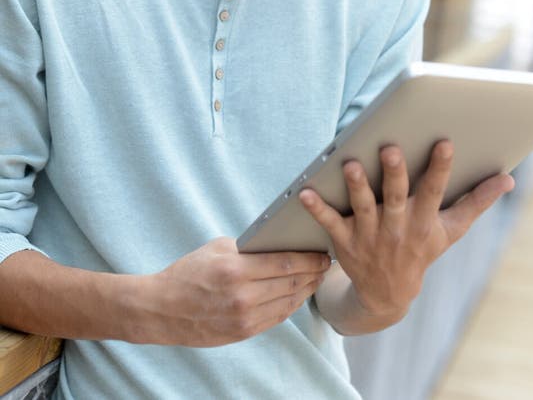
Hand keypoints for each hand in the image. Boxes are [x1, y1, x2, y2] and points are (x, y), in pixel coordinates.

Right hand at [133, 238, 329, 345]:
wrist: (163, 309)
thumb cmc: (189, 272)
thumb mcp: (217, 249)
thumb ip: (248, 248)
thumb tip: (277, 244)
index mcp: (236, 269)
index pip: (285, 262)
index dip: (309, 259)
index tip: (323, 253)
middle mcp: (243, 296)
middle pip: (291, 283)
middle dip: (313, 272)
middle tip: (326, 264)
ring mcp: (244, 318)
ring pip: (288, 302)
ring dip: (306, 290)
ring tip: (316, 278)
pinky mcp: (243, 332)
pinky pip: (277, 317)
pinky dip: (292, 305)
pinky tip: (299, 295)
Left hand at [299, 141, 513, 325]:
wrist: (387, 294)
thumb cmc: (422, 250)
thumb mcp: (451, 230)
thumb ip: (476, 202)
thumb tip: (507, 178)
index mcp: (424, 221)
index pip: (434, 191)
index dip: (440, 168)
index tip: (444, 142)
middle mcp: (397, 227)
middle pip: (396, 196)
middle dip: (394, 172)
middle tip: (391, 147)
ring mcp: (369, 234)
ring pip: (362, 206)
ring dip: (356, 186)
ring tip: (350, 164)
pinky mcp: (344, 240)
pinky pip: (328, 222)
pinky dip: (316, 208)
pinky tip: (303, 192)